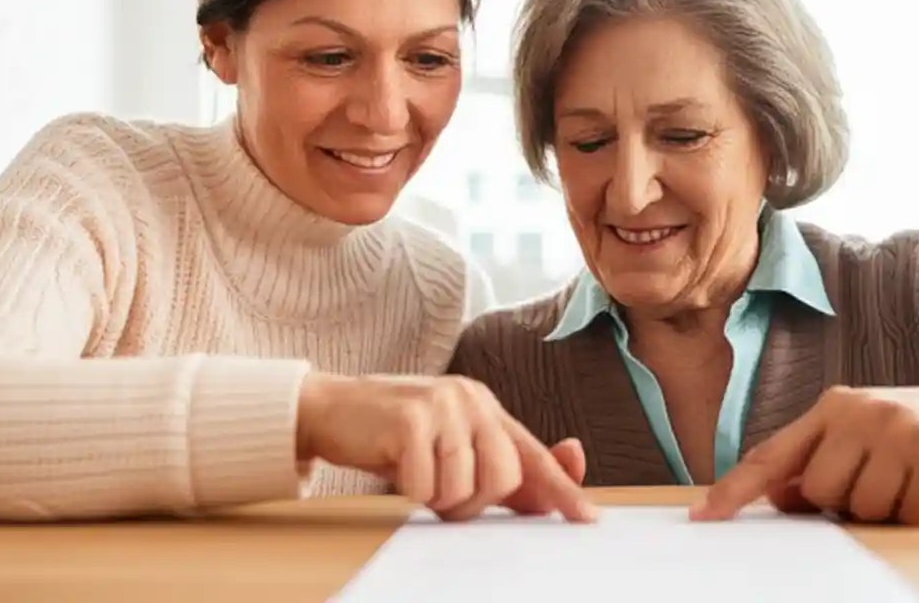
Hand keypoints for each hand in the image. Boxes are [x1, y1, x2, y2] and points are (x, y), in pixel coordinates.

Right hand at [296, 373, 597, 522]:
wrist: (331, 409)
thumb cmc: (392, 436)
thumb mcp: (448, 449)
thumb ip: (494, 468)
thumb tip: (550, 492)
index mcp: (486, 407)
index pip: (533, 454)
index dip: (561, 489)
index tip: (588, 518)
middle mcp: (471, 399)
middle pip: (503, 479)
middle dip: (472, 502)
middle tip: (439, 490)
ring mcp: (442, 404)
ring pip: (465, 487)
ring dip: (437, 498)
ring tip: (414, 474)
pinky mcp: (411, 418)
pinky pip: (427, 486)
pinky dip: (409, 490)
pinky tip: (394, 465)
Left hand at [690, 383, 918, 525]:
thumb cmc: (912, 433)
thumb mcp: (858, 438)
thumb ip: (816, 461)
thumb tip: (777, 498)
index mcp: (833, 407)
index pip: (772, 454)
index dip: (735, 488)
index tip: (704, 517)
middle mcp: (863, 412)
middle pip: (822, 491)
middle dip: (846, 501)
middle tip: (880, 479)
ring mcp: (902, 432)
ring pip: (865, 509)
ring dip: (887, 510)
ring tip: (908, 480)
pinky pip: (911, 517)